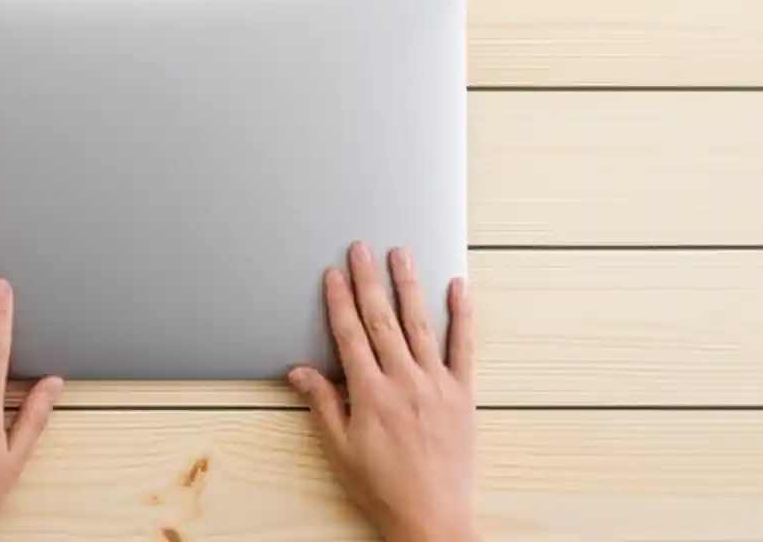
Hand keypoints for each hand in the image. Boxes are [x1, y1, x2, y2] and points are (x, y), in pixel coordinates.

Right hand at [288, 243, 477, 541]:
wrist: (431, 515)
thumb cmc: (382, 486)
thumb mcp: (340, 448)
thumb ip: (322, 403)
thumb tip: (298, 370)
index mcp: (370, 394)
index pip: (350, 335)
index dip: (339, 301)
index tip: (333, 274)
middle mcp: (404, 382)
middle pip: (381, 320)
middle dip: (368, 280)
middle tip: (360, 248)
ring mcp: (436, 384)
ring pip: (419, 324)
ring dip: (408, 286)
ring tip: (401, 254)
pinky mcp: (462, 393)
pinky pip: (463, 347)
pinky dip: (462, 315)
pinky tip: (458, 287)